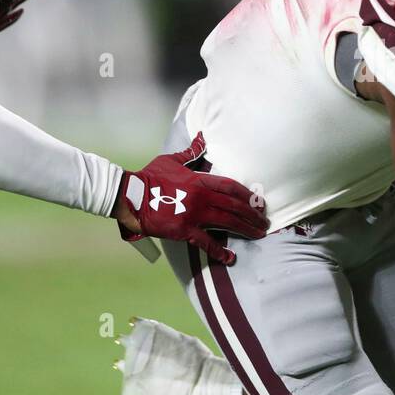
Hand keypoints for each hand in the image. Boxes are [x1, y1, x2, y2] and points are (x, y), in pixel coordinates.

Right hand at [114, 133, 267, 265]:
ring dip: (245, 229)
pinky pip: (206, 242)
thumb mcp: (171, 160)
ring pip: (227, 223)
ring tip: (259, 235)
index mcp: (199, 179)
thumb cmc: (150, 176)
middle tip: (265, 222)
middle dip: (252, 215)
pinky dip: (220, 251)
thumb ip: (191, 152)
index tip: (259, 202)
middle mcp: (201, 197)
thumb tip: (202, 137)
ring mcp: (193, 214)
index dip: (248, 195)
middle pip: (234, 206)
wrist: (130, 196)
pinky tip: (231, 258)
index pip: (231, 186)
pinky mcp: (183, 231)